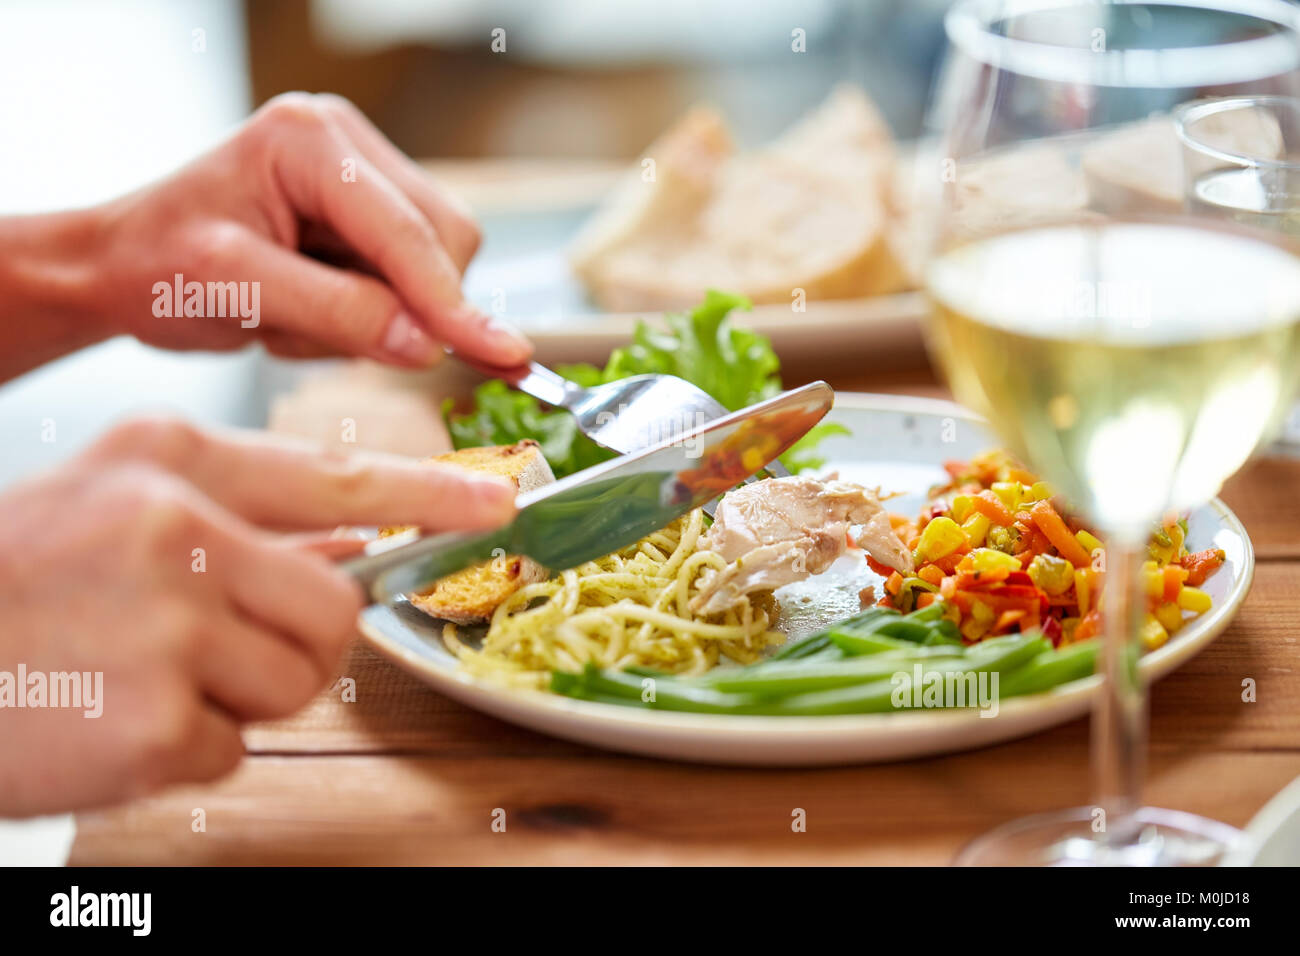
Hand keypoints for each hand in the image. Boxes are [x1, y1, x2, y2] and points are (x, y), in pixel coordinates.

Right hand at [0, 417, 514, 815]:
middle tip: (205, 647)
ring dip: (235, 697)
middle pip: (333, 608)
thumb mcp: (117, 506)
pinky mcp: (152, 714)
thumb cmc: (13, 581)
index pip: (338, 474)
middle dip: (292, 644)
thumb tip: (362, 536)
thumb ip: (242, 521)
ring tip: (144, 675)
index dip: (431, 494)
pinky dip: (180, 749)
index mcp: (172, 460)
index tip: (499, 502)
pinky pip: (230, 746)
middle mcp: (177, 526)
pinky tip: (111, 716)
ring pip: (297, 681)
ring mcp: (167, 620)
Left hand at [90, 92, 530, 365]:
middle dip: (407, 306)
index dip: (452, 301)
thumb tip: (427, 344)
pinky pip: (412, 282)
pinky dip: (372, 316)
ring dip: (383, 315)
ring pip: (437, 265)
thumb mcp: (235, 291)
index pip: (406, 231)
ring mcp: (362, 179)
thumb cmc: (154, 268)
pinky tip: (309, 312)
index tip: (503, 354)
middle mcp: (346, 145)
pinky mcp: (368, 218)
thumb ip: (337, 312)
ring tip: (295, 319)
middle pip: (443, 240)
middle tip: (321, 337)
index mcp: (310, 141)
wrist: (121, 269)